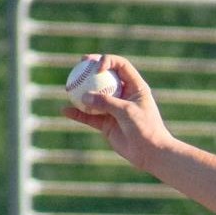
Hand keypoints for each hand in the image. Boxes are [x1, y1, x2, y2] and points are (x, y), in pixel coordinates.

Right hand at [60, 53, 176, 173]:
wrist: (150, 153)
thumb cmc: (145, 128)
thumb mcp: (127, 111)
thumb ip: (106, 103)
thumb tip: (83, 97)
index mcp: (135, 87)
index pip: (120, 66)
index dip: (108, 61)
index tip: (97, 68)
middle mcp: (123, 95)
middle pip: (105, 76)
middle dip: (90, 69)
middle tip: (78, 65)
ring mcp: (114, 109)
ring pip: (94, 97)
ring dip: (80, 92)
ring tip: (68, 88)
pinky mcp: (106, 124)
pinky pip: (89, 116)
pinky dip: (77, 113)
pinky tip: (65, 110)